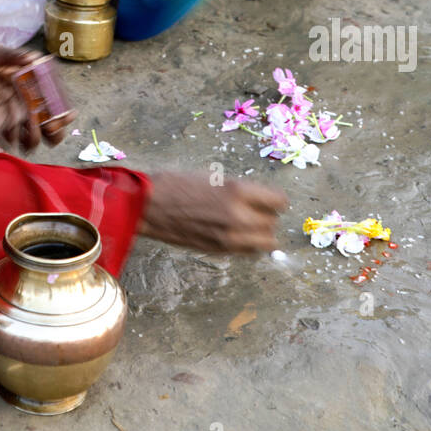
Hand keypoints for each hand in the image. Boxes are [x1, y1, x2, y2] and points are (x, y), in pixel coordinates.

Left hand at [0, 34, 75, 151]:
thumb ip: (14, 57)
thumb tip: (35, 60)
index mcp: (24, 81)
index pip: (49, 99)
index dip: (61, 109)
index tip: (68, 115)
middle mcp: (16, 98)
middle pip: (42, 121)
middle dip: (53, 130)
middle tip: (53, 129)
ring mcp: (2, 111)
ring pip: (26, 133)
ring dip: (34, 137)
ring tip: (32, 132)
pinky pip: (4, 137)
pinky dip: (13, 140)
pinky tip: (13, 135)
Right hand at [138, 173, 286, 253]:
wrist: (151, 205)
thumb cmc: (179, 184)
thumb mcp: (215, 178)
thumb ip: (240, 192)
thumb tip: (260, 202)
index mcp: (238, 190)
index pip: (279, 202)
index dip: (275, 200)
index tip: (270, 200)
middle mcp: (239, 216)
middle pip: (274, 224)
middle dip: (268, 218)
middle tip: (257, 211)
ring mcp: (230, 237)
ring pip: (266, 243)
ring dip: (261, 234)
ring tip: (249, 226)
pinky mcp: (220, 250)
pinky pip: (249, 252)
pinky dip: (249, 245)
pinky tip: (236, 234)